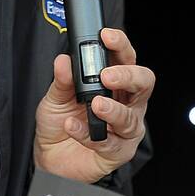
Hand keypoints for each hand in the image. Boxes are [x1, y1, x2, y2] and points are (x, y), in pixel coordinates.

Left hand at [33, 26, 153, 184]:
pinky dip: (88, 134)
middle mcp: (127, 104)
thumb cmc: (61, 124)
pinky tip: (73, 126)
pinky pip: (109, 143)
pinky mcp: (118, 152)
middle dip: (128, 76)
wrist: (51, 158)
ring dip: (113, 110)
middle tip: (107, 76)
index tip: (106, 37)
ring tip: (94, 105)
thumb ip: (62, 80)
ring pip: (130, 118)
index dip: (121, 45)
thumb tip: (64, 60)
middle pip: (143, 84)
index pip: (127, 59)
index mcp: (116, 84)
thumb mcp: (56, 97)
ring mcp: (125, 129)